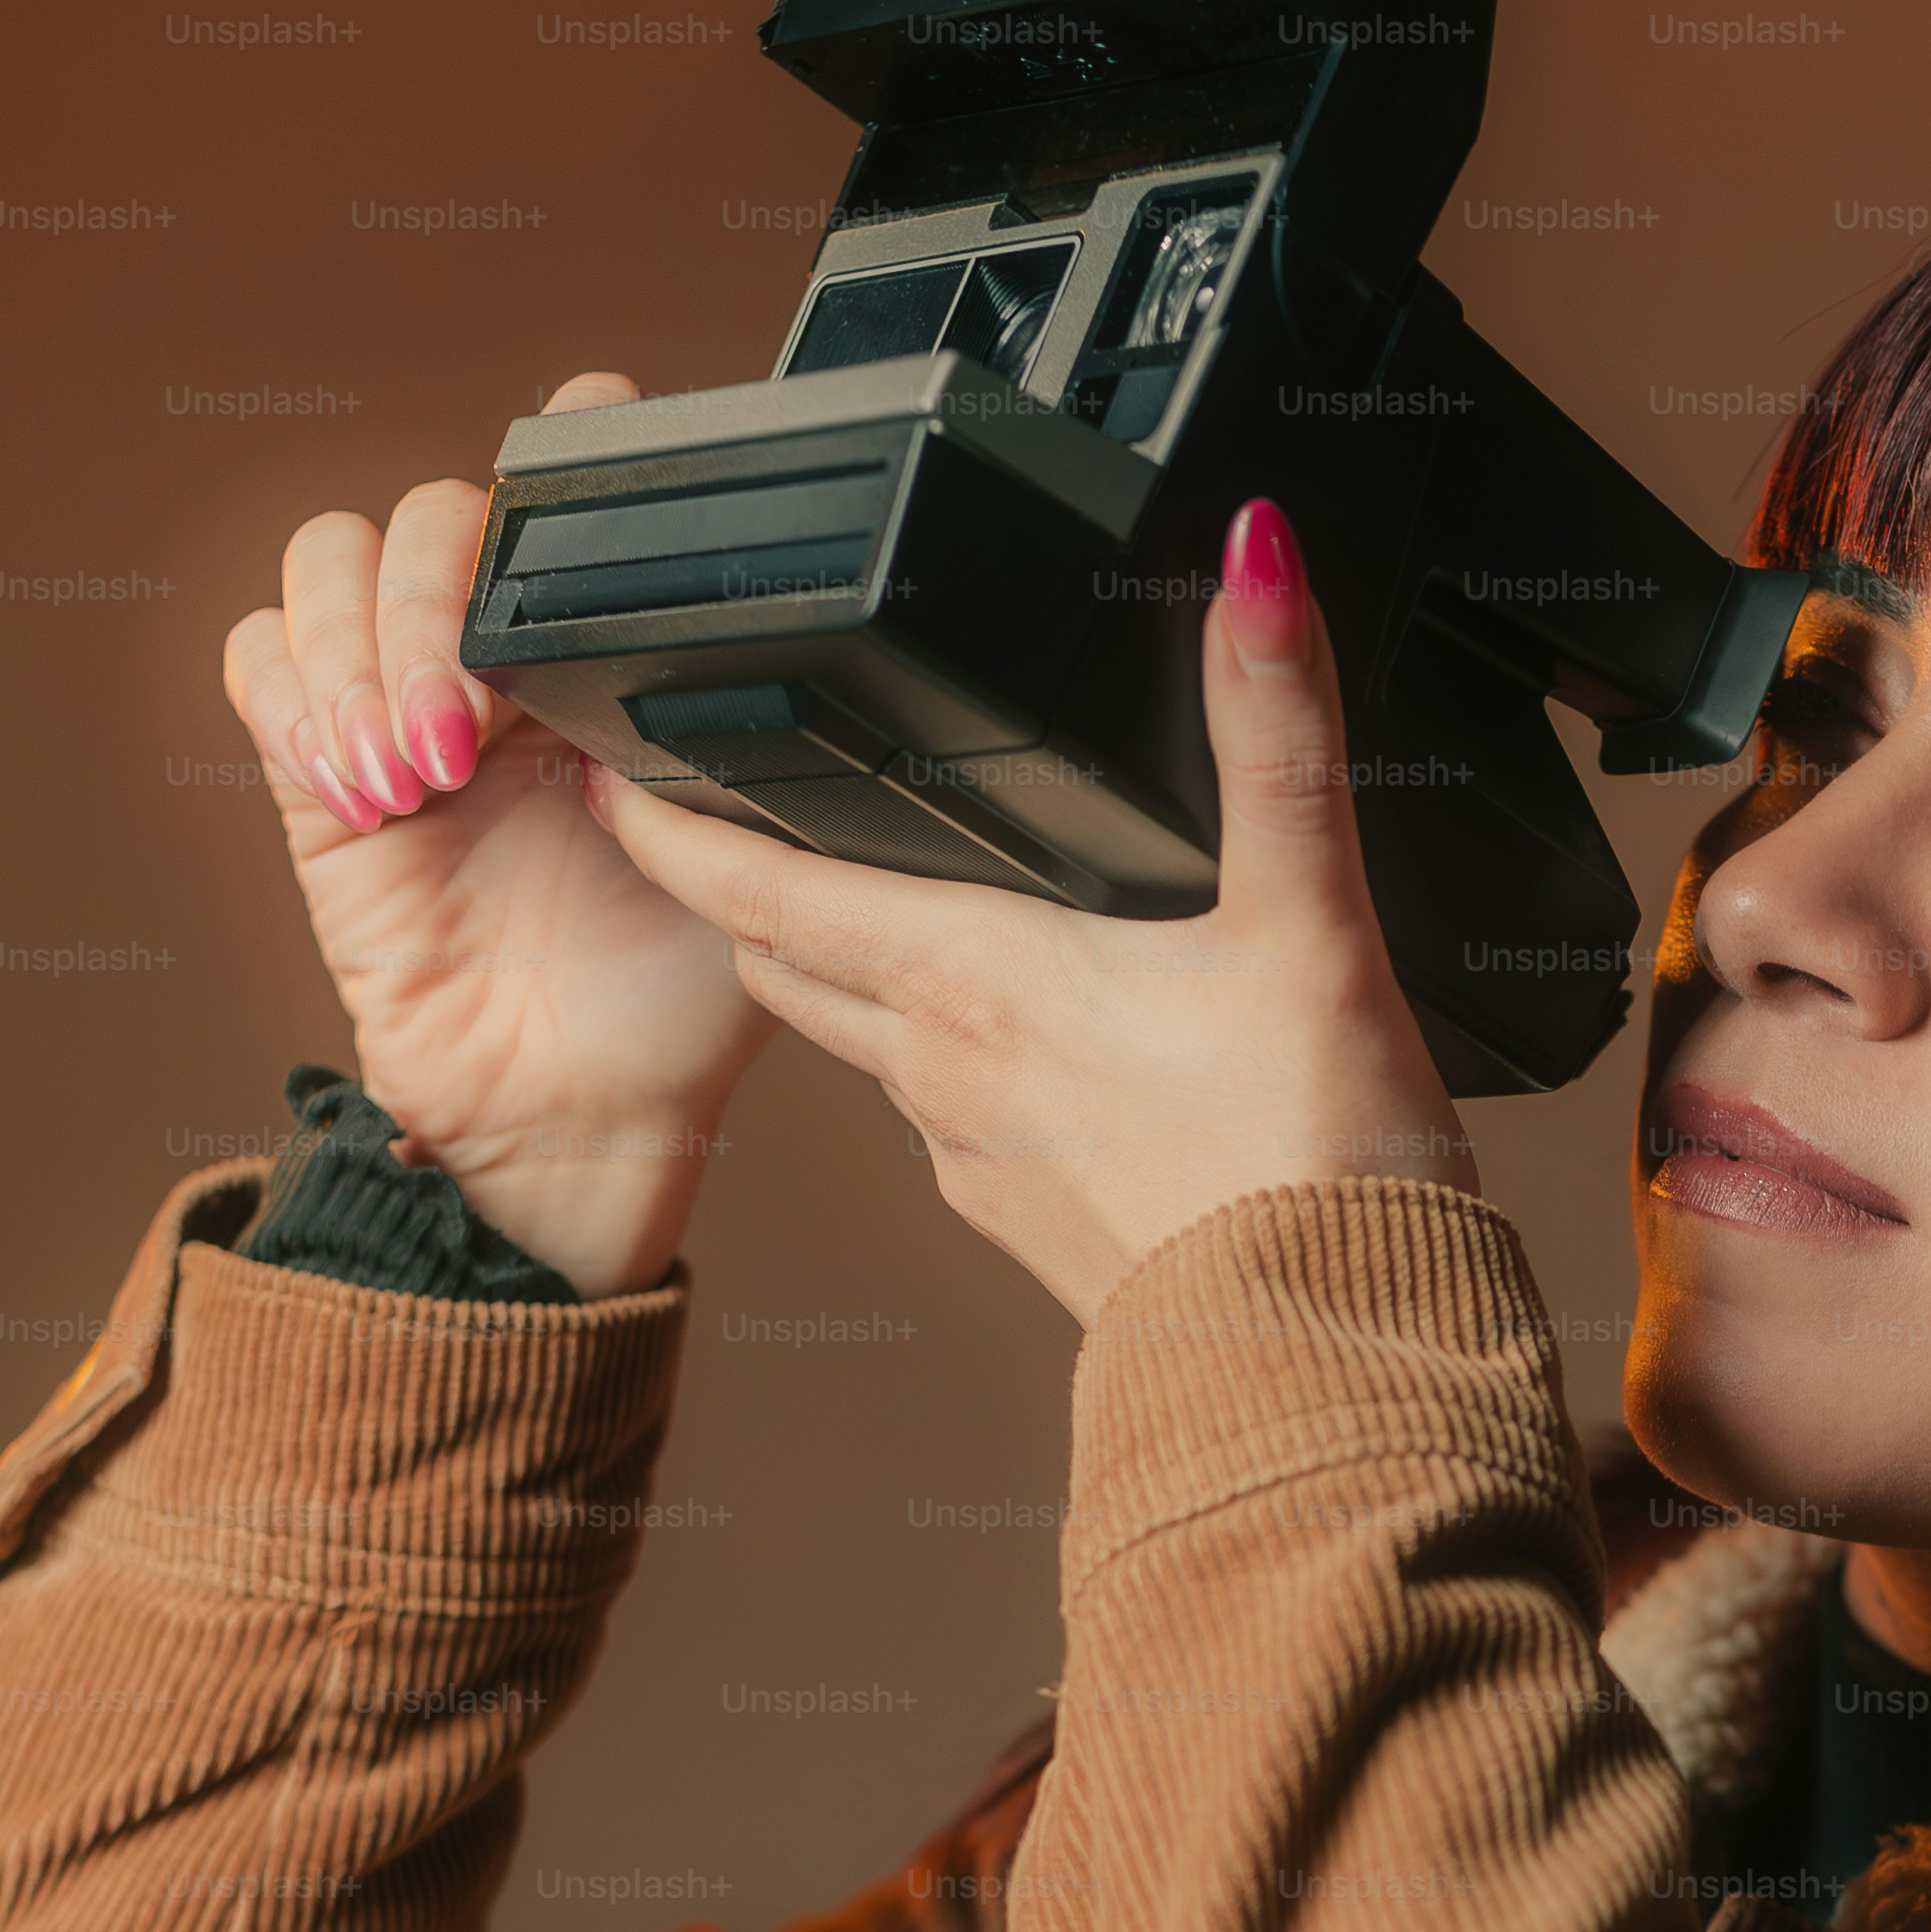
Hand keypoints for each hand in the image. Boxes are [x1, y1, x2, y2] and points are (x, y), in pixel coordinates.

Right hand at [219, 373, 778, 1296]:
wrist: (590, 1119)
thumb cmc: (679, 997)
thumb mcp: (750, 846)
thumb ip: (725, 738)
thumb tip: (713, 648)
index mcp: (607, 655)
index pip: (561, 496)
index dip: (553, 468)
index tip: (575, 533)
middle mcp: (500, 662)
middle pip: (432, 512)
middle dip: (440, 596)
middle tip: (477, 723)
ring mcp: (398, 708)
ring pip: (333, 560)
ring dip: (365, 645)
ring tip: (421, 768)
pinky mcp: (315, 776)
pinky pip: (259, 662)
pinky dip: (294, 697)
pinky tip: (363, 785)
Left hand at [588, 495, 1475, 1324]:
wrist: (1329, 1372)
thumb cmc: (1306, 1160)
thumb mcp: (1303, 909)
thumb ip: (1272, 723)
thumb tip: (1252, 559)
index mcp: (972, 980)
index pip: (757, 885)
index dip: (667, 817)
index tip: (601, 758)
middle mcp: (942, 1073)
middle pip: (788, 958)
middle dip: (741, 885)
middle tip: (714, 809)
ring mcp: (979, 1159)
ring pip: (868, 1041)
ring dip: (846, 973)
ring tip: (865, 903)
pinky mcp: (1037, 1223)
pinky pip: (954, 1121)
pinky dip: (950, 1062)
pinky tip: (1023, 1042)